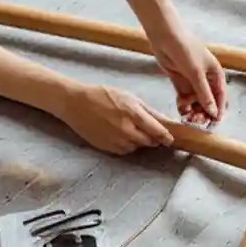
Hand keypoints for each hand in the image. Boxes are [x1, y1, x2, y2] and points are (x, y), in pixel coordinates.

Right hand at [58, 83, 173, 154]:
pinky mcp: (107, 147)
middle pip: (149, 142)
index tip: (170, 139)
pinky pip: (124, 150)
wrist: (76, 103)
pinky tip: (119, 133)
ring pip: (136, 147)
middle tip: (148, 131)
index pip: (157, 131)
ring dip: (138, 141)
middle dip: (152, 138)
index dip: (166, 137)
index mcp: (133, 113)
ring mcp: (115, 140)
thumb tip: (167, 122)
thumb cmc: (103, 96)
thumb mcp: (129, 97)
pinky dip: (126, 145)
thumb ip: (149, 111)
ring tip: (128, 128)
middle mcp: (125, 129)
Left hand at [154, 30, 227, 126]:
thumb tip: (213, 113)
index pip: (221, 97)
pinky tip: (181, 108)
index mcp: (216, 75)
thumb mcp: (196, 73)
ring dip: (193, 110)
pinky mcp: (181, 83)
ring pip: (196, 102)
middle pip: (209, 102)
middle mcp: (206, 80)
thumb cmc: (185, 50)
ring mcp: (193, 82)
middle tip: (196, 120)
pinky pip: (185, 98)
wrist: (165, 37)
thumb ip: (204, 94)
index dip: (218, 110)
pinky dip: (183, 105)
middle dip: (204, 112)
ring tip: (187, 116)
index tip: (213, 123)